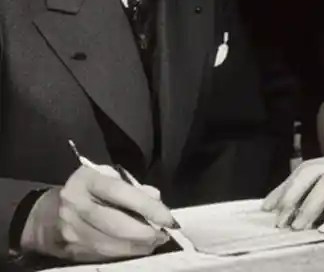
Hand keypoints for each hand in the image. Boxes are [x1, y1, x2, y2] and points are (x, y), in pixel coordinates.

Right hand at [22, 165, 176, 261]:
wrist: (44, 215)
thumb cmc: (85, 192)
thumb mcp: (105, 179)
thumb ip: (131, 188)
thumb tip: (156, 200)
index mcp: (87, 181)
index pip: (121, 193)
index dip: (148, 208)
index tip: (169, 219)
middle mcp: (76, 204)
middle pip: (117, 224)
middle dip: (145, 233)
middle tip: (164, 235)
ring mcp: (71, 229)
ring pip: (110, 244)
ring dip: (138, 247)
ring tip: (154, 243)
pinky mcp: (70, 249)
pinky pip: (102, 254)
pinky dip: (124, 253)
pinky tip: (136, 249)